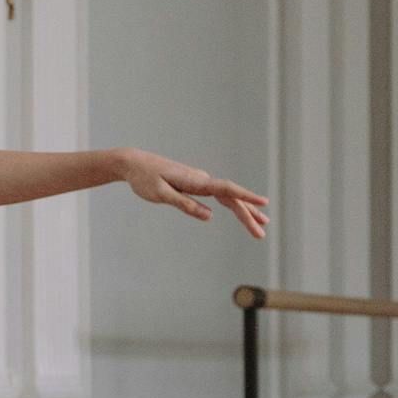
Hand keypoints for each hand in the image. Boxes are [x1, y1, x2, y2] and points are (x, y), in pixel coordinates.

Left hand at [117, 149, 269, 238]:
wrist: (134, 163)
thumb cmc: (144, 179)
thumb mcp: (161, 195)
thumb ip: (185, 205)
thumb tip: (210, 216)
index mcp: (195, 181)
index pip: (227, 189)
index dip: (246, 197)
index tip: (264, 202)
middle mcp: (202, 179)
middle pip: (231, 198)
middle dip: (248, 215)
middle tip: (261, 234)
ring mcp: (200, 181)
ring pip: (228, 197)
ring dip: (244, 211)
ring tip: (261, 224)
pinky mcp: (195, 184)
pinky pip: (219, 196)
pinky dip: (232, 205)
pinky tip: (241, 212)